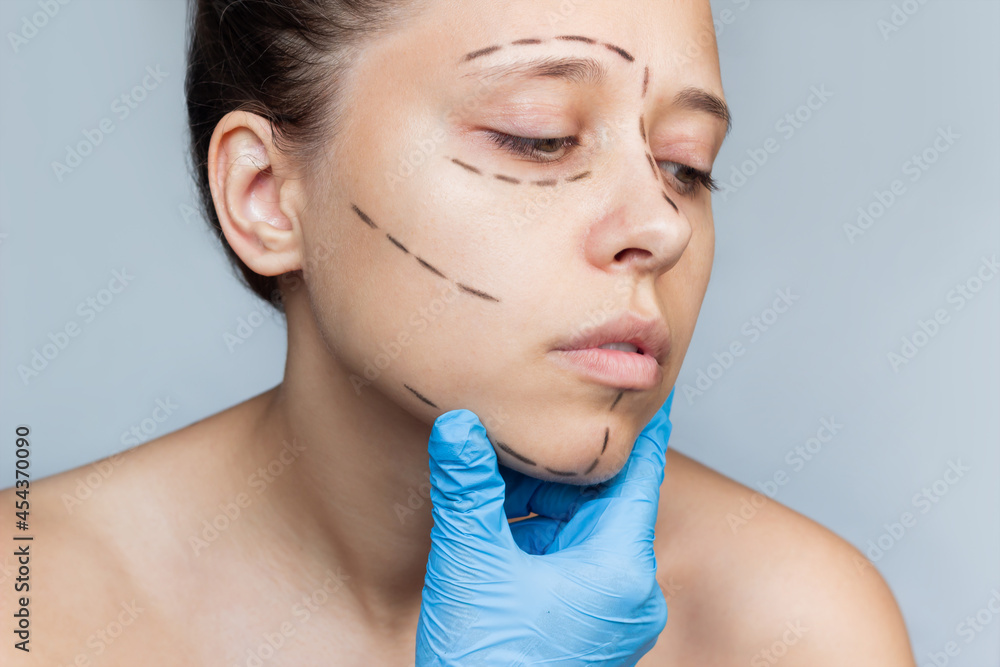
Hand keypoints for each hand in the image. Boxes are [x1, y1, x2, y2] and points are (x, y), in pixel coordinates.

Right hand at [415, 388, 674, 665]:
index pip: (640, 475)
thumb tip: (460, 427)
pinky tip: (495, 531)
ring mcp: (609, 615)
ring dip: (539, 509)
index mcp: (619, 569)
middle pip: (601, 503)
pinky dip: (537, 542)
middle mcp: (628, 592)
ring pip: (580, 534)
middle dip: (554, 473)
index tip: (647, 388)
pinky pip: (570, 565)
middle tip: (514, 440)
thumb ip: (467, 489)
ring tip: (492, 488)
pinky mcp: (586, 630)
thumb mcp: (471, 566)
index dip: (638, 428)